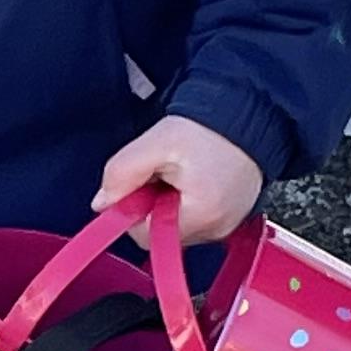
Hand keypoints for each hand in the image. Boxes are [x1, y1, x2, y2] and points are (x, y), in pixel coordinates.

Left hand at [95, 114, 263, 248]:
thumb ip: (122, 172)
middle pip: (163, 233)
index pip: (146, 236)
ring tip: (182, 172)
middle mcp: (218, 229)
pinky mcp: (234, 218)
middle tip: (162, 172)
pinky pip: (198, 219)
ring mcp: (228, 225)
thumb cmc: (209, 128)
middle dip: (153, 205)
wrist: (249, 113)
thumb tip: (102, 203)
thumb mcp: (157, 143)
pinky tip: (195, 177)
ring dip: (170, 203)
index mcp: (202, 215)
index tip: (141, 182)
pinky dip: (189, 201)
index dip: (133, 210)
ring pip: (179, 226)